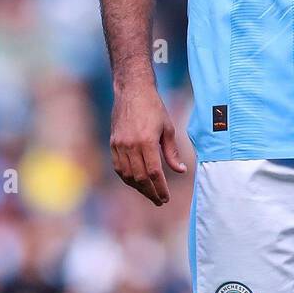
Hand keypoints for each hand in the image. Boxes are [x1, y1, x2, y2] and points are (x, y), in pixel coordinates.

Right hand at [109, 85, 187, 205]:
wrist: (132, 91)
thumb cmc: (154, 108)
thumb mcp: (168, 128)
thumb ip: (172, 152)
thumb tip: (180, 171)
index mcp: (147, 141)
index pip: (154, 173)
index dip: (160, 188)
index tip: (166, 198)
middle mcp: (131, 146)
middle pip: (140, 178)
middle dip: (150, 192)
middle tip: (159, 201)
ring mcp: (119, 145)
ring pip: (127, 175)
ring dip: (138, 188)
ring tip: (149, 193)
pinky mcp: (113, 143)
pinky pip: (118, 167)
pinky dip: (127, 178)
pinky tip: (136, 182)